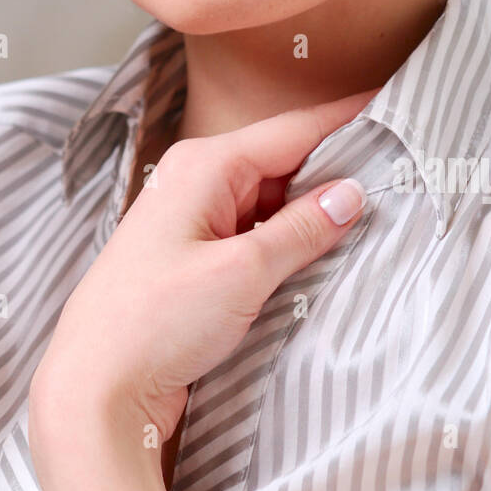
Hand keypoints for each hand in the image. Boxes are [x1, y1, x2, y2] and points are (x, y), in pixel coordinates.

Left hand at [30, 89, 377, 449]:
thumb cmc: (154, 323)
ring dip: (309, 214)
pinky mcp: (191, 260)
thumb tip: (351, 193)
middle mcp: (193, 182)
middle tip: (396, 175)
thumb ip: (302, 230)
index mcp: (203, 166)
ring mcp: (190, 222)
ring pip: (268, 202)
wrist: (94, 388)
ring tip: (369, 218)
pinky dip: (284, 242)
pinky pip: (251, 235)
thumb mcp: (242, 272)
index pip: (290, 130)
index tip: (389, 102)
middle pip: (281, 163)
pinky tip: (318, 256)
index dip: (343, 118)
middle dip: (332, 171)